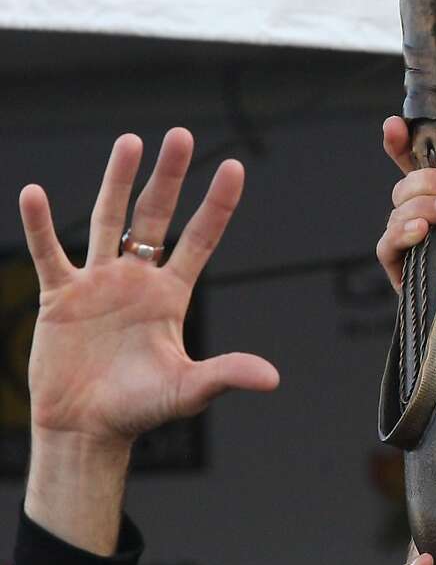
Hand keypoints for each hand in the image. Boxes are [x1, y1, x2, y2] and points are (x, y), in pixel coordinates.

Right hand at [20, 129, 278, 445]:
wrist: (86, 429)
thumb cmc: (139, 411)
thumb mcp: (187, 390)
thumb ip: (225, 375)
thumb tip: (272, 378)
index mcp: (170, 296)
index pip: (199, 240)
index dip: (216, 205)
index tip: (234, 167)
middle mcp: (136, 280)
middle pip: (155, 216)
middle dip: (169, 177)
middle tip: (181, 134)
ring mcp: (98, 284)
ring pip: (107, 220)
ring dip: (117, 182)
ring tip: (129, 141)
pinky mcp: (60, 296)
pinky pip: (49, 253)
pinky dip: (40, 226)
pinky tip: (35, 193)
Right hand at [378, 116, 435, 322]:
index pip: (425, 168)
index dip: (406, 143)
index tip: (396, 122)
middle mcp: (431, 223)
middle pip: (408, 181)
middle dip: (431, 175)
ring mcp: (414, 249)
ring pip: (397, 207)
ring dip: (422, 201)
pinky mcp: (403, 278)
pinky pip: (387, 247)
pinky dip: (400, 233)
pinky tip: (420, 230)